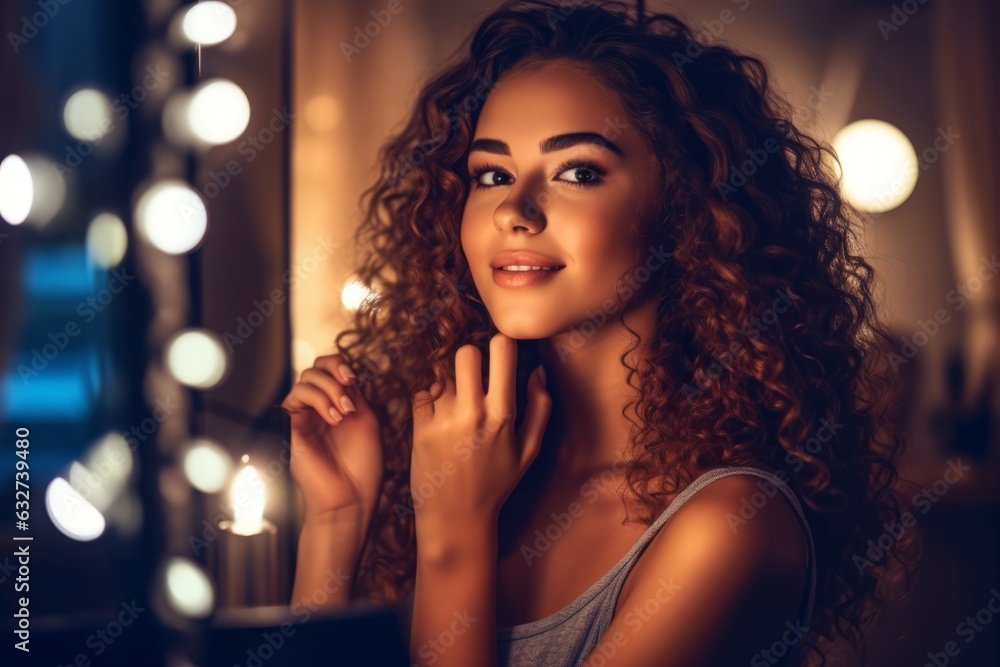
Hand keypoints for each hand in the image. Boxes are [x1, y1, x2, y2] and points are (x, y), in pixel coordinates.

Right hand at [281, 354, 383, 523]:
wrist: (350, 497)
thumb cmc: (363, 466)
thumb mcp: (367, 420)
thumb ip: (354, 394)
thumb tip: (343, 373)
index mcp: (340, 404)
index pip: (332, 369)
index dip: (340, 365)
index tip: (353, 379)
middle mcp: (322, 408)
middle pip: (316, 367)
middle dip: (334, 370)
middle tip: (348, 390)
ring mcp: (307, 416)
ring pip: (306, 378)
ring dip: (329, 389)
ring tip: (342, 414)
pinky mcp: (292, 426)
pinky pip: (296, 396)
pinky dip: (318, 400)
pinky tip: (333, 419)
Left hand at [410, 333, 551, 524]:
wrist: (457, 518)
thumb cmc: (496, 483)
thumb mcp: (529, 449)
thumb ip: (541, 407)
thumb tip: (537, 370)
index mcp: (502, 414)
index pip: (502, 350)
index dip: (502, 344)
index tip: (500, 353)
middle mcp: (471, 412)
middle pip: (466, 352)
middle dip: (471, 357)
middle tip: (474, 374)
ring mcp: (442, 419)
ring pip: (441, 372)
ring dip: (449, 380)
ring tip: (456, 400)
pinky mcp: (418, 428)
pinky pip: (422, 392)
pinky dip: (430, 397)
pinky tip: (439, 415)